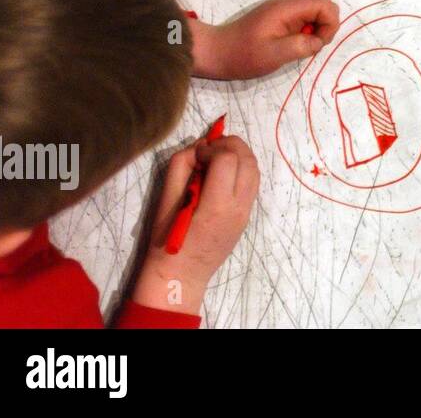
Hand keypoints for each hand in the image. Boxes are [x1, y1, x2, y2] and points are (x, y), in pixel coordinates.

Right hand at [131, 135, 258, 314]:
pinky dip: (242, 170)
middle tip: (210, 148)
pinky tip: (223, 174)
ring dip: (239, 155)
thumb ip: (181, 168)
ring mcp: (246, 213)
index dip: (212, 148)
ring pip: (255, 170)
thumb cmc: (167, 241)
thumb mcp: (165, 201)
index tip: (197, 154)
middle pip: (248, 160)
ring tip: (217, 157)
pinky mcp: (247, 216)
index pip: (228, 160)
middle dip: (230, 145)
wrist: (181, 275)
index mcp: (216, 206)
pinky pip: (253, 184)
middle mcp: (238, 208)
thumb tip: (198, 146)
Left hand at [190, 0, 338, 79]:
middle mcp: (286, 0)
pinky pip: (302, 1)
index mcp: (286, 8)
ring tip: (308, 36)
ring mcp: (281, 3)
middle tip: (312, 42)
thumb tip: (318, 41)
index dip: (329, 24)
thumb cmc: (243, 55)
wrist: (217, 51)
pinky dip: (309, 14)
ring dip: (318, 17)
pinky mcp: (278, 10)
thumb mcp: (273, 56)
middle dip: (326, 22)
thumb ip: (300, 46)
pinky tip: (300, 30)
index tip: (317, 43)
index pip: (324, 4)